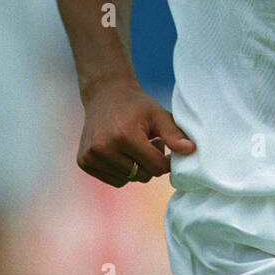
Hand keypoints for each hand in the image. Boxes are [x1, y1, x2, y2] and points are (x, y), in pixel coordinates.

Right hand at [77, 80, 195, 187]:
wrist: (104, 95)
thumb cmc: (136, 105)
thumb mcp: (158, 114)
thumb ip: (175, 134)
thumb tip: (191, 150)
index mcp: (124, 136)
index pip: (155, 168)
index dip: (166, 162)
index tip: (165, 148)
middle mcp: (103, 148)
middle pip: (142, 176)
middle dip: (150, 163)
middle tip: (149, 142)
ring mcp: (90, 156)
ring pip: (128, 180)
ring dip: (136, 167)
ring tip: (135, 146)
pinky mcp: (84, 162)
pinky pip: (114, 180)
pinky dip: (123, 171)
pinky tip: (121, 152)